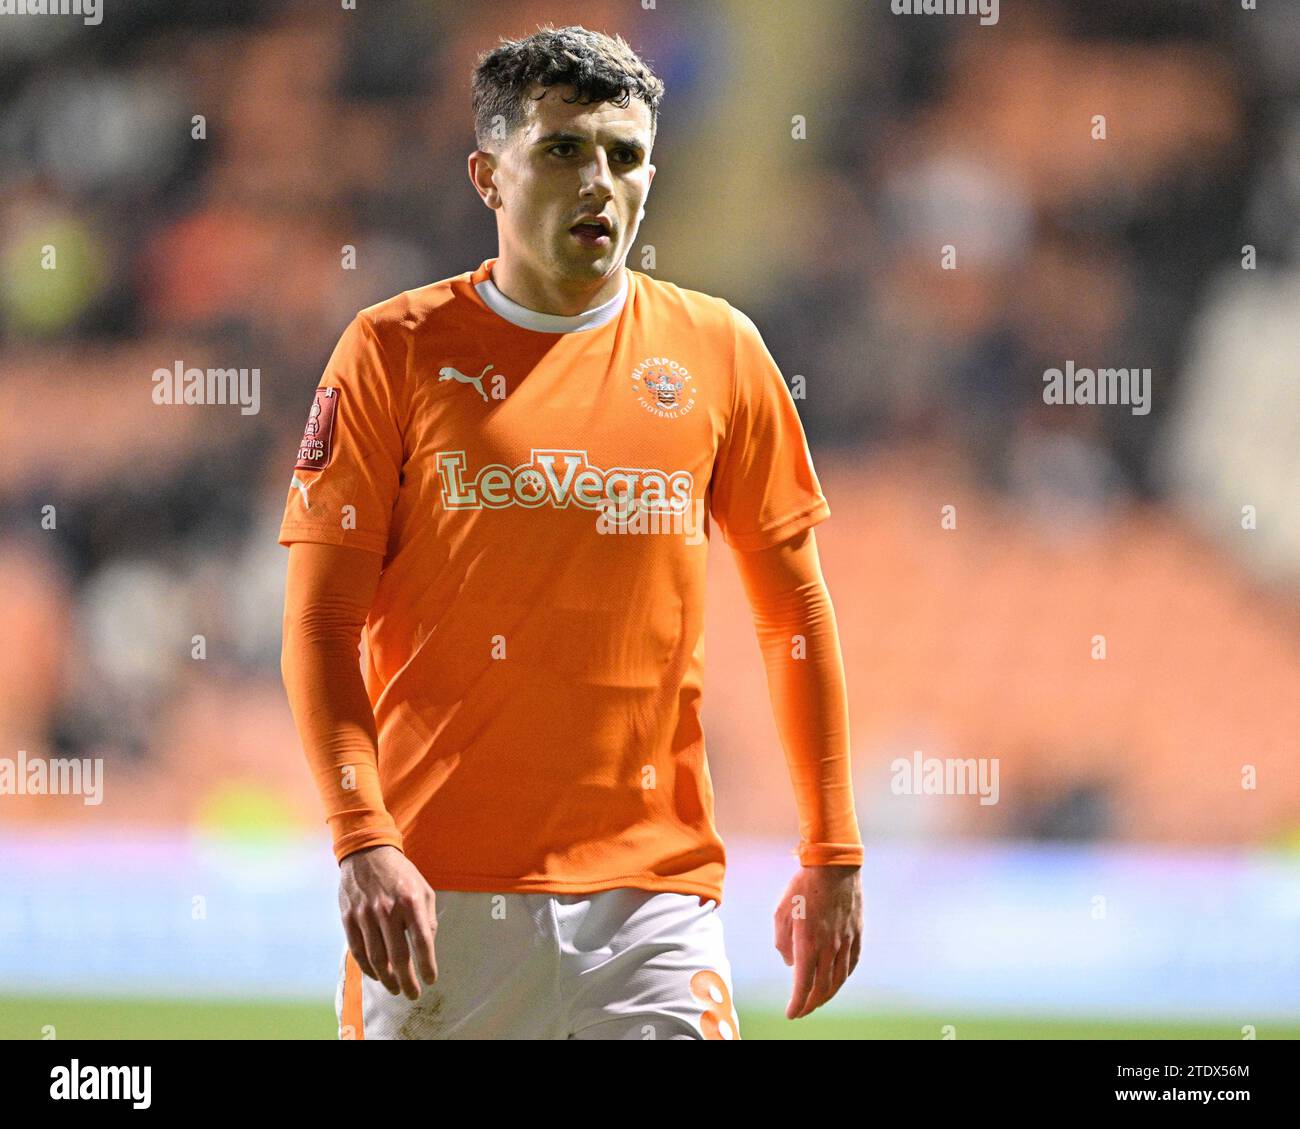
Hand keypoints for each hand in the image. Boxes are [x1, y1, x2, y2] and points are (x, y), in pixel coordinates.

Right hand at [338, 844, 437, 999]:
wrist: (367, 852)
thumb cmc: (400, 873)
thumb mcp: (423, 888)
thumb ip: (427, 917)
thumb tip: (428, 945)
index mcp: (410, 901)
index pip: (422, 941)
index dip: (427, 965)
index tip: (430, 980)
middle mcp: (388, 909)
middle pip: (398, 956)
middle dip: (407, 980)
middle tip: (413, 994)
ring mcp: (365, 914)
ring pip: (376, 958)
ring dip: (387, 979)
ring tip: (396, 988)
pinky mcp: (349, 918)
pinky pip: (358, 950)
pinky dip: (368, 968)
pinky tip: (377, 975)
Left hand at [773, 865, 862, 1018]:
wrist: (833, 866)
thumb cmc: (801, 886)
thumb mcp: (781, 911)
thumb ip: (782, 942)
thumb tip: (790, 963)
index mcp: (808, 943)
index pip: (803, 985)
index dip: (797, 1004)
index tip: (791, 1014)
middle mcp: (829, 947)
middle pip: (822, 987)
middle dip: (810, 1004)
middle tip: (802, 1011)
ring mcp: (846, 942)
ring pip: (838, 979)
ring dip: (827, 995)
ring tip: (817, 1001)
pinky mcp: (857, 934)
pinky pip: (851, 964)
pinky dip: (843, 977)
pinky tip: (837, 981)